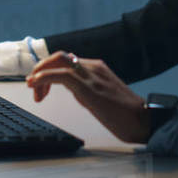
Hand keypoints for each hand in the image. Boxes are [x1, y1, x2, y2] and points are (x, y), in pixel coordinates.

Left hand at [27, 51, 149, 143]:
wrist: (144, 121)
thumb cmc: (126, 114)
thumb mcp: (102, 95)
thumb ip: (88, 88)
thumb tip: (74, 89)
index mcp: (97, 68)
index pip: (65, 60)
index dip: (48, 69)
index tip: (39, 86)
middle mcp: (94, 67)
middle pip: (59, 56)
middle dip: (41, 68)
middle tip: (33, 86)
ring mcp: (92, 76)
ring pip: (58, 61)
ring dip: (40, 73)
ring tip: (33, 88)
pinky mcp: (90, 88)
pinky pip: (61, 76)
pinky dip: (45, 78)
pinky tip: (37, 86)